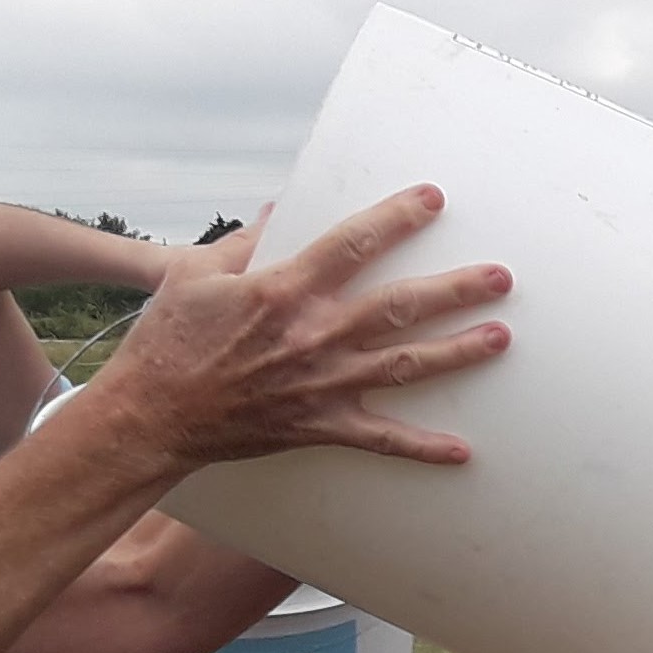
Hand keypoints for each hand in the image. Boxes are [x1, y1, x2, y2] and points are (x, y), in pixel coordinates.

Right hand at [93, 185, 511, 470]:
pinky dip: (422, 448)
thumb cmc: (170, 340)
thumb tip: (283, 209)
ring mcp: (322, 383)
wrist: (151, 414)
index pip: (353, 244)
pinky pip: (380, 438)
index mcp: (284, 291)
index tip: (432, 200)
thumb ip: (248, 241)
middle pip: (399, 306)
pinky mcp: (320, 425)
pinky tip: (463, 452)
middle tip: (501, 277)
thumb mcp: (196, 274)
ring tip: (500, 338)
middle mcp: (313, 335)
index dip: (396, 218)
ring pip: (404, 364)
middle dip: (455, 290)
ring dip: (457, 353)